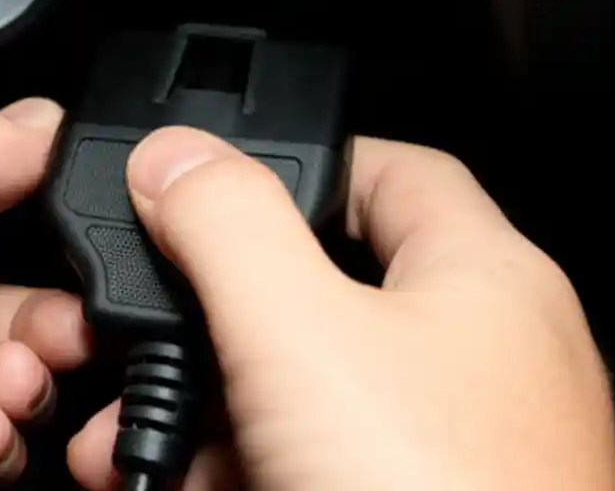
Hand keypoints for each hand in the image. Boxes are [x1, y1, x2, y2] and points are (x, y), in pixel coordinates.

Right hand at [68, 129, 614, 489]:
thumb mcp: (299, 335)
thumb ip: (229, 227)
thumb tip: (175, 157)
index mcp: (483, 279)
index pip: (390, 169)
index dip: (296, 158)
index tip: (211, 178)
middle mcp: (476, 355)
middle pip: (321, 288)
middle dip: (211, 312)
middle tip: (146, 319)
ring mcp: (448, 438)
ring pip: (302, 387)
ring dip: (205, 400)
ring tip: (130, 425)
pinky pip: (312, 456)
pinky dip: (238, 461)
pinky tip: (177, 480)